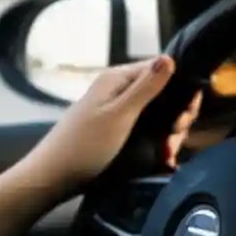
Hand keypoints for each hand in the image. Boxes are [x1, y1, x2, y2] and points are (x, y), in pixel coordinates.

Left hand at [23, 56, 202, 189]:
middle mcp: (119, 90)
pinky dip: (157, 142)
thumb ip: (146, 88)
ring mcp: (117, 110)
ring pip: (158, 114)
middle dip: (176, 118)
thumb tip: (170, 57)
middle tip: (174, 142)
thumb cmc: (84, 146)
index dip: (181, 91)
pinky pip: (146, 129)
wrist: (51, 178)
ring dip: (168, 134)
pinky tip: (163, 158)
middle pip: (163, 94)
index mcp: (118, 79)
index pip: (162, 70)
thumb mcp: (119, 115)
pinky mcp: (117, 129)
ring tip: (167, 155)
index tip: (184, 119)